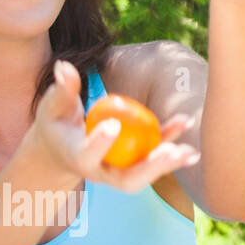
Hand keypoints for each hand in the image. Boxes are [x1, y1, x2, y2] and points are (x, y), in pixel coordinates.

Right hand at [28, 59, 199, 194]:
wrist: (62, 151)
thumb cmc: (56, 123)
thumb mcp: (53, 106)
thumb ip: (62, 88)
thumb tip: (63, 66)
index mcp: (77, 158)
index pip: (88, 154)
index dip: (100, 143)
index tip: (113, 124)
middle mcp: (100, 173)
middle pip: (126, 179)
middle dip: (149, 168)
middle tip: (169, 152)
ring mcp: (118, 174)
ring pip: (146, 174)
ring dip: (169, 163)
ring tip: (191, 152)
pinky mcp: (133, 167)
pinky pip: (155, 157)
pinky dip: (173, 144)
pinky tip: (189, 126)